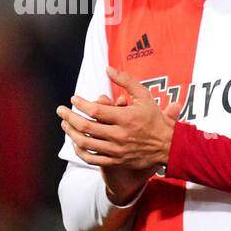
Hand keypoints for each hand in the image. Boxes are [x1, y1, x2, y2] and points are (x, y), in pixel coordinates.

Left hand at [56, 66, 178, 171]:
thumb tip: (108, 69)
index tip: (74, 99)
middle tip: (61, 111)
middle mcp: (120, 135)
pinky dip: (80, 151)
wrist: (169, 146)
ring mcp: (117, 150)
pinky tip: (76, 143)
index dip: (80, 104)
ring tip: (65, 125)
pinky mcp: (117, 161)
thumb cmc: (155, 119)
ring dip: (71, 133)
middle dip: (69, 117)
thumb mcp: (144, 96)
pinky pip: (92, 158)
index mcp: (126, 118)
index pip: (95, 110)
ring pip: (86, 143)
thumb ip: (126, 81)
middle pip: (86, 127)